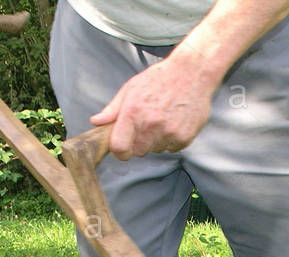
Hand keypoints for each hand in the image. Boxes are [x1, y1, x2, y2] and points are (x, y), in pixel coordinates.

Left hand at [91, 55, 221, 158]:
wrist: (192, 72)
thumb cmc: (159, 79)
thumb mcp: (131, 88)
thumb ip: (113, 109)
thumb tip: (96, 122)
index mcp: (133, 113)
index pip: (119, 148)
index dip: (119, 151)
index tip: (123, 148)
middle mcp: (150, 125)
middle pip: (138, 152)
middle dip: (139, 143)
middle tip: (147, 126)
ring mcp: (168, 132)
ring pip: (156, 150)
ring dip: (157, 141)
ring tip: (163, 119)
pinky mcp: (184, 137)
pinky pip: (172, 148)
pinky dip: (172, 140)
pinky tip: (174, 122)